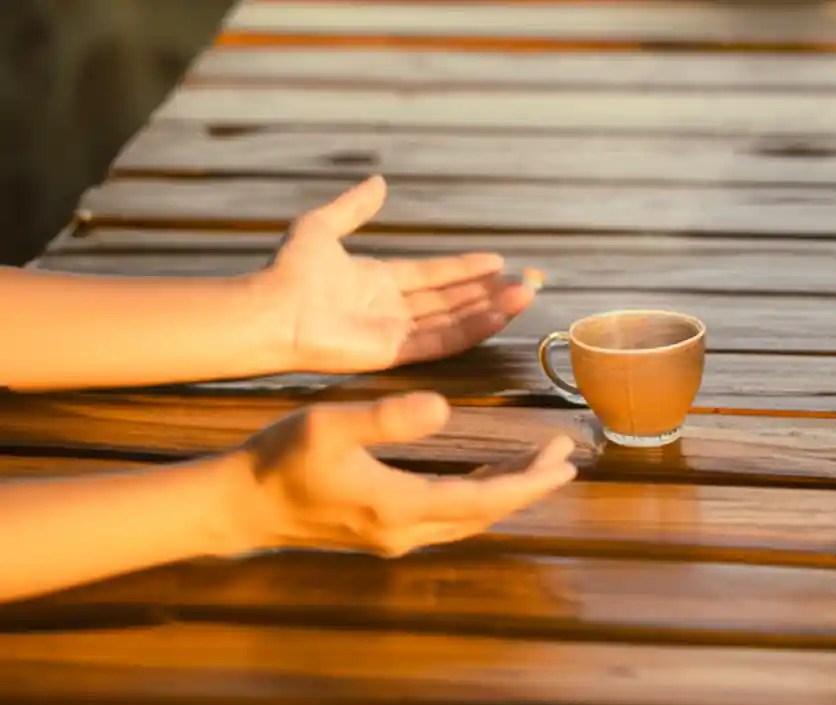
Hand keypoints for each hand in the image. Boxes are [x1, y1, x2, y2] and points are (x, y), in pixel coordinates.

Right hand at [226, 393, 576, 555]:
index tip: (563, 458)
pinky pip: (449, 518)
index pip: (483, 501)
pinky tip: (487, 478)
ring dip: (506, 493)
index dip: (528, 482)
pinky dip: (479, 498)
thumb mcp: (329, 425)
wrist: (241, 505)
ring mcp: (394, 536)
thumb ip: (386, 417)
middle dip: (529, 486)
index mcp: (398, 506)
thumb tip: (444, 407)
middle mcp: (405, 531)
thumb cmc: (280, 460)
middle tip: (565, 456)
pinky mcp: (384, 531)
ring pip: (469, 520)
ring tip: (538, 464)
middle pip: (485, 514)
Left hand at [262, 176, 533, 372]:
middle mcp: (391, 309)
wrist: (271, 309)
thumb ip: (353, 208)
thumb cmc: (289, 271)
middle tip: (525, 282)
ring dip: (490, 309)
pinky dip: (472, 330)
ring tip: (524, 296)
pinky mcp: (397, 353)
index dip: (463, 268)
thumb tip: (379, 183)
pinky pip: (442, 341)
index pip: (432, 275)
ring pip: (454, 320)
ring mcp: (396, 333)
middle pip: (451, 300)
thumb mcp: (322, 226)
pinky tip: (499, 317)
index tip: (497, 260)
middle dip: (487, 292)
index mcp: (377, 282)